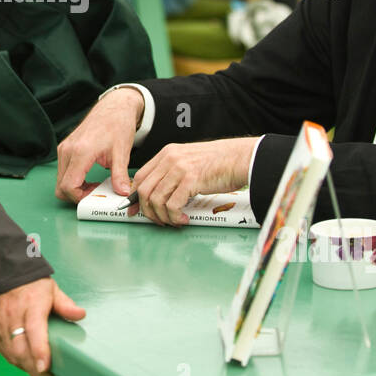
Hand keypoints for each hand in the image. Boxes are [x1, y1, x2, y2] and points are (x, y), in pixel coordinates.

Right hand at [0, 277, 85, 375]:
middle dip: (34, 368)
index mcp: (31, 305)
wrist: (0, 271)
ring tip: (40, 373)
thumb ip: (65, 305)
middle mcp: (13, 316)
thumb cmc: (29, 282)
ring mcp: (0, 324)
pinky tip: (24, 364)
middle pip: (21, 349)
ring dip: (25, 367)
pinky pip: (2, 350)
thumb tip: (80, 315)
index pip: (34, 332)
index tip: (46, 368)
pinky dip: (14, 360)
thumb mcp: (51, 289)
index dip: (39, 352)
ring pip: (11, 353)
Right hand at [55, 87, 143, 203]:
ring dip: (75, 188)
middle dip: (76, 196)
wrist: (114, 107)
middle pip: (61, 187)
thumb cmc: (117, 125)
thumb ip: (120, 175)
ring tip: (94, 186)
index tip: (95, 196)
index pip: (68, 186)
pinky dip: (73, 180)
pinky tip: (89, 178)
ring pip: (60, 181)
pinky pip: (63, 172)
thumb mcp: (122, 153)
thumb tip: (123, 194)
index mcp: (81, 151)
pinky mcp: (65, 148)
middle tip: (95, 194)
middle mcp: (68, 150)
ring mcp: (64, 149)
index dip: (80, 198)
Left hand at [131, 138, 256, 226]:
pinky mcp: (190, 180)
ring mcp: (179, 168)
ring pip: (156, 199)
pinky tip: (184, 219)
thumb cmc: (219, 163)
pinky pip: (172, 205)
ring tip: (174, 221)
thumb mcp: (189, 162)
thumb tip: (161, 195)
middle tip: (159, 221)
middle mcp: (170, 159)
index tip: (135, 210)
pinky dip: (175, 217)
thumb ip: (173, 174)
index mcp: (167, 153)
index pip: (141, 177)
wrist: (240, 158)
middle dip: (147, 211)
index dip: (135, 196)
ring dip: (163, 217)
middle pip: (144, 190)